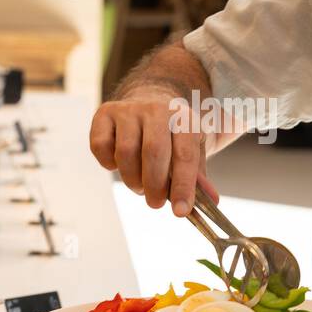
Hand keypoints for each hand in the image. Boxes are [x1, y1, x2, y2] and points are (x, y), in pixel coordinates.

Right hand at [90, 93, 218, 214]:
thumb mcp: (194, 148)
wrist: (152, 99)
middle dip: (154, 186)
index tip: (181, 211)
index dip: (183, 186)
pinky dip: (108, 164)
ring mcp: (128, 110)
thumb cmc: (175, 134)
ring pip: (125, 152)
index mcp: (184, 117)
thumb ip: (199, 176)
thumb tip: (211, 201)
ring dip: (132, 179)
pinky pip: (100, 146)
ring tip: (141, 186)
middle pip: (153, 153)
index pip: (185, 155)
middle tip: (156, 202)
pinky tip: (119, 165)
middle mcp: (156, 109)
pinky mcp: (104, 114)